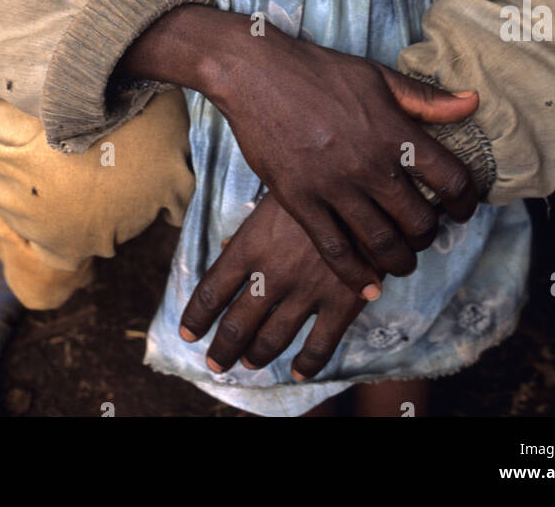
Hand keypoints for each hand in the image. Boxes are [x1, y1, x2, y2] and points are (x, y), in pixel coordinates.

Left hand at [180, 192, 365, 379]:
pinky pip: (320, 346)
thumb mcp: (274, 198)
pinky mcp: (342, 301)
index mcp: (251, 244)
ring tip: (250, 361)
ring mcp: (307, 291)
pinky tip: (299, 370)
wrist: (366, 186)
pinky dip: (307, 364)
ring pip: (271, 340)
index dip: (196, 318)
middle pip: (236, 325)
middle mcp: (272, 273)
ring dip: (256, 355)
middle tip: (216, 363)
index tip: (188, 334)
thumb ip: (251, 230)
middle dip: (223, 349)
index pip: (210, 292)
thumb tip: (225, 250)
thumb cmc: (314, 184)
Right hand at [213, 30, 479, 295]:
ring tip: (400, 259)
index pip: (451, 179)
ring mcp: (334, 185)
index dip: (466, 202)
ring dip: (399, 260)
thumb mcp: (378, 76)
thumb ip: (426, 98)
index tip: (462, 209)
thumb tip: (473, 103)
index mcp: (394, 131)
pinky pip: (335, 250)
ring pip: (382, 243)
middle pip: (419, 221)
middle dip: (429, 235)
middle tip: (424, 234)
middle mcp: (370, 163)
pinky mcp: (301, 200)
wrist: (257, 73)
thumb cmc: (320, 71)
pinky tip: (368, 285)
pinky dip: (356, 275)